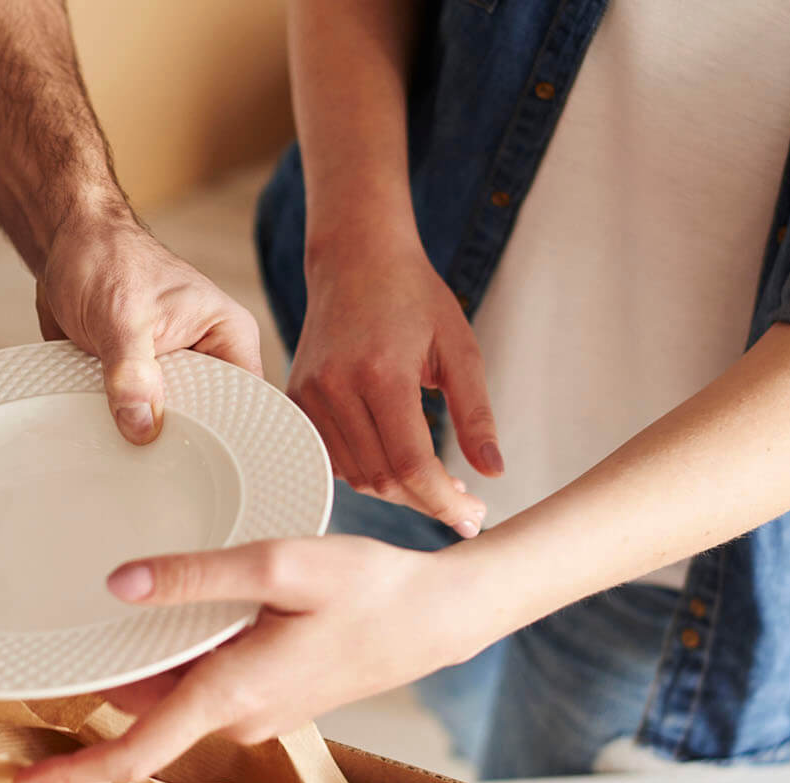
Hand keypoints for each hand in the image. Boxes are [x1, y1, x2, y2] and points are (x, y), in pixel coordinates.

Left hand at [13, 536, 490, 782]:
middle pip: (144, 713)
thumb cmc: (370, 588)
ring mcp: (258, 712)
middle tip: (58, 635)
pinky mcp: (273, 697)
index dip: (74, 770)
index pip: (135, 753)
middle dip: (102, 686)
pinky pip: (206, 685)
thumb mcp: (281, 566)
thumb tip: (117, 585)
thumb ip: (196, 577)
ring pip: (175, 696)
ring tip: (121, 608)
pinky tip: (185, 610)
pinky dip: (181, 659)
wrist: (438, 616)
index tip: (21, 780)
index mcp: (231, 693)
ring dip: (146, 666)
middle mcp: (239, 717)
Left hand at [36, 211, 262, 443]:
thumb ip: (132, 373)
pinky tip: (105, 436)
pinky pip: (134, 421)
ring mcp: (171, 375)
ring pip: (168, 426)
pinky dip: (117, 427)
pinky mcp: (139, 385)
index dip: (230, 433)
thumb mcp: (121, 316)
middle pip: (209, 422)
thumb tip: (141, 427)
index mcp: (228, 336)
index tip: (206, 461)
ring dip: (142, 436)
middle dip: (180, 440)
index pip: (247, 401)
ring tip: (127, 452)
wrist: (65, 246)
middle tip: (159, 464)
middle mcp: (206, 358)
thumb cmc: (106, 259)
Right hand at [292, 230, 502, 535]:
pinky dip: (365, 471)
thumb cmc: (415, 297)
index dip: (443, 501)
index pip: (411, 464)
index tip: (473, 518)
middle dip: (425, 500)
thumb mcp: (460, 348)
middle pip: (381, 478)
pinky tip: (396, 462)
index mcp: (381, 373)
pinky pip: (331, 458)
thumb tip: (494, 473)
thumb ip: (476, 413)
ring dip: (396, 490)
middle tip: (463, 503)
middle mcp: (336, 387)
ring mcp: (309, 394)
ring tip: (435, 483)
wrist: (356, 257)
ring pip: (354, 475)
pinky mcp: (295, 399)